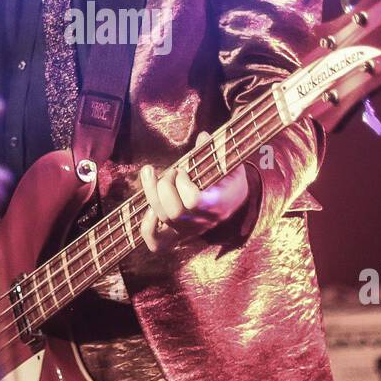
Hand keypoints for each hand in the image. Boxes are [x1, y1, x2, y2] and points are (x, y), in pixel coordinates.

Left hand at [139, 131, 248, 253]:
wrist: (233, 200)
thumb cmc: (228, 178)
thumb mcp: (229, 162)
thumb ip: (217, 150)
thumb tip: (203, 137)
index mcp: (217, 204)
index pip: (193, 201)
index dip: (182, 183)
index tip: (183, 169)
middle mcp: (202, 222)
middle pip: (173, 212)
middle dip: (165, 185)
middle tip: (171, 171)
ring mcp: (188, 231)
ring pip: (162, 220)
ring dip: (151, 193)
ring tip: (151, 173)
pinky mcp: (175, 236)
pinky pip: (156, 243)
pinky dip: (147, 226)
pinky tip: (148, 207)